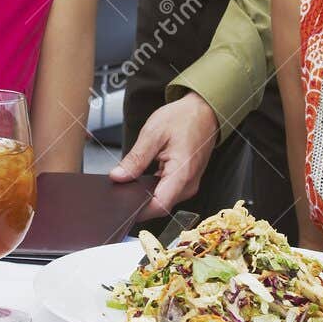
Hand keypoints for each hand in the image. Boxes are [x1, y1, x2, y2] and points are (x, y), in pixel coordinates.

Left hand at [109, 91, 218, 212]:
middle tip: (120, 189)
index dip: (139, 209)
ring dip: (146, 195)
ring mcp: (189, 185)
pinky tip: (143, 178)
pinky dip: (154, 189)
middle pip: (160, 206)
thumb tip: (118, 177)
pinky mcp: (186, 182)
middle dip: (139, 201)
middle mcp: (189, 184)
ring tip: (131, 181)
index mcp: (183, 173)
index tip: (122, 204)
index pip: (159, 206)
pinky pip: (168, 192)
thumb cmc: (184, 118)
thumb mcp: (153, 133)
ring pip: (163, 200)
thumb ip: (135, 159)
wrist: (204, 112)